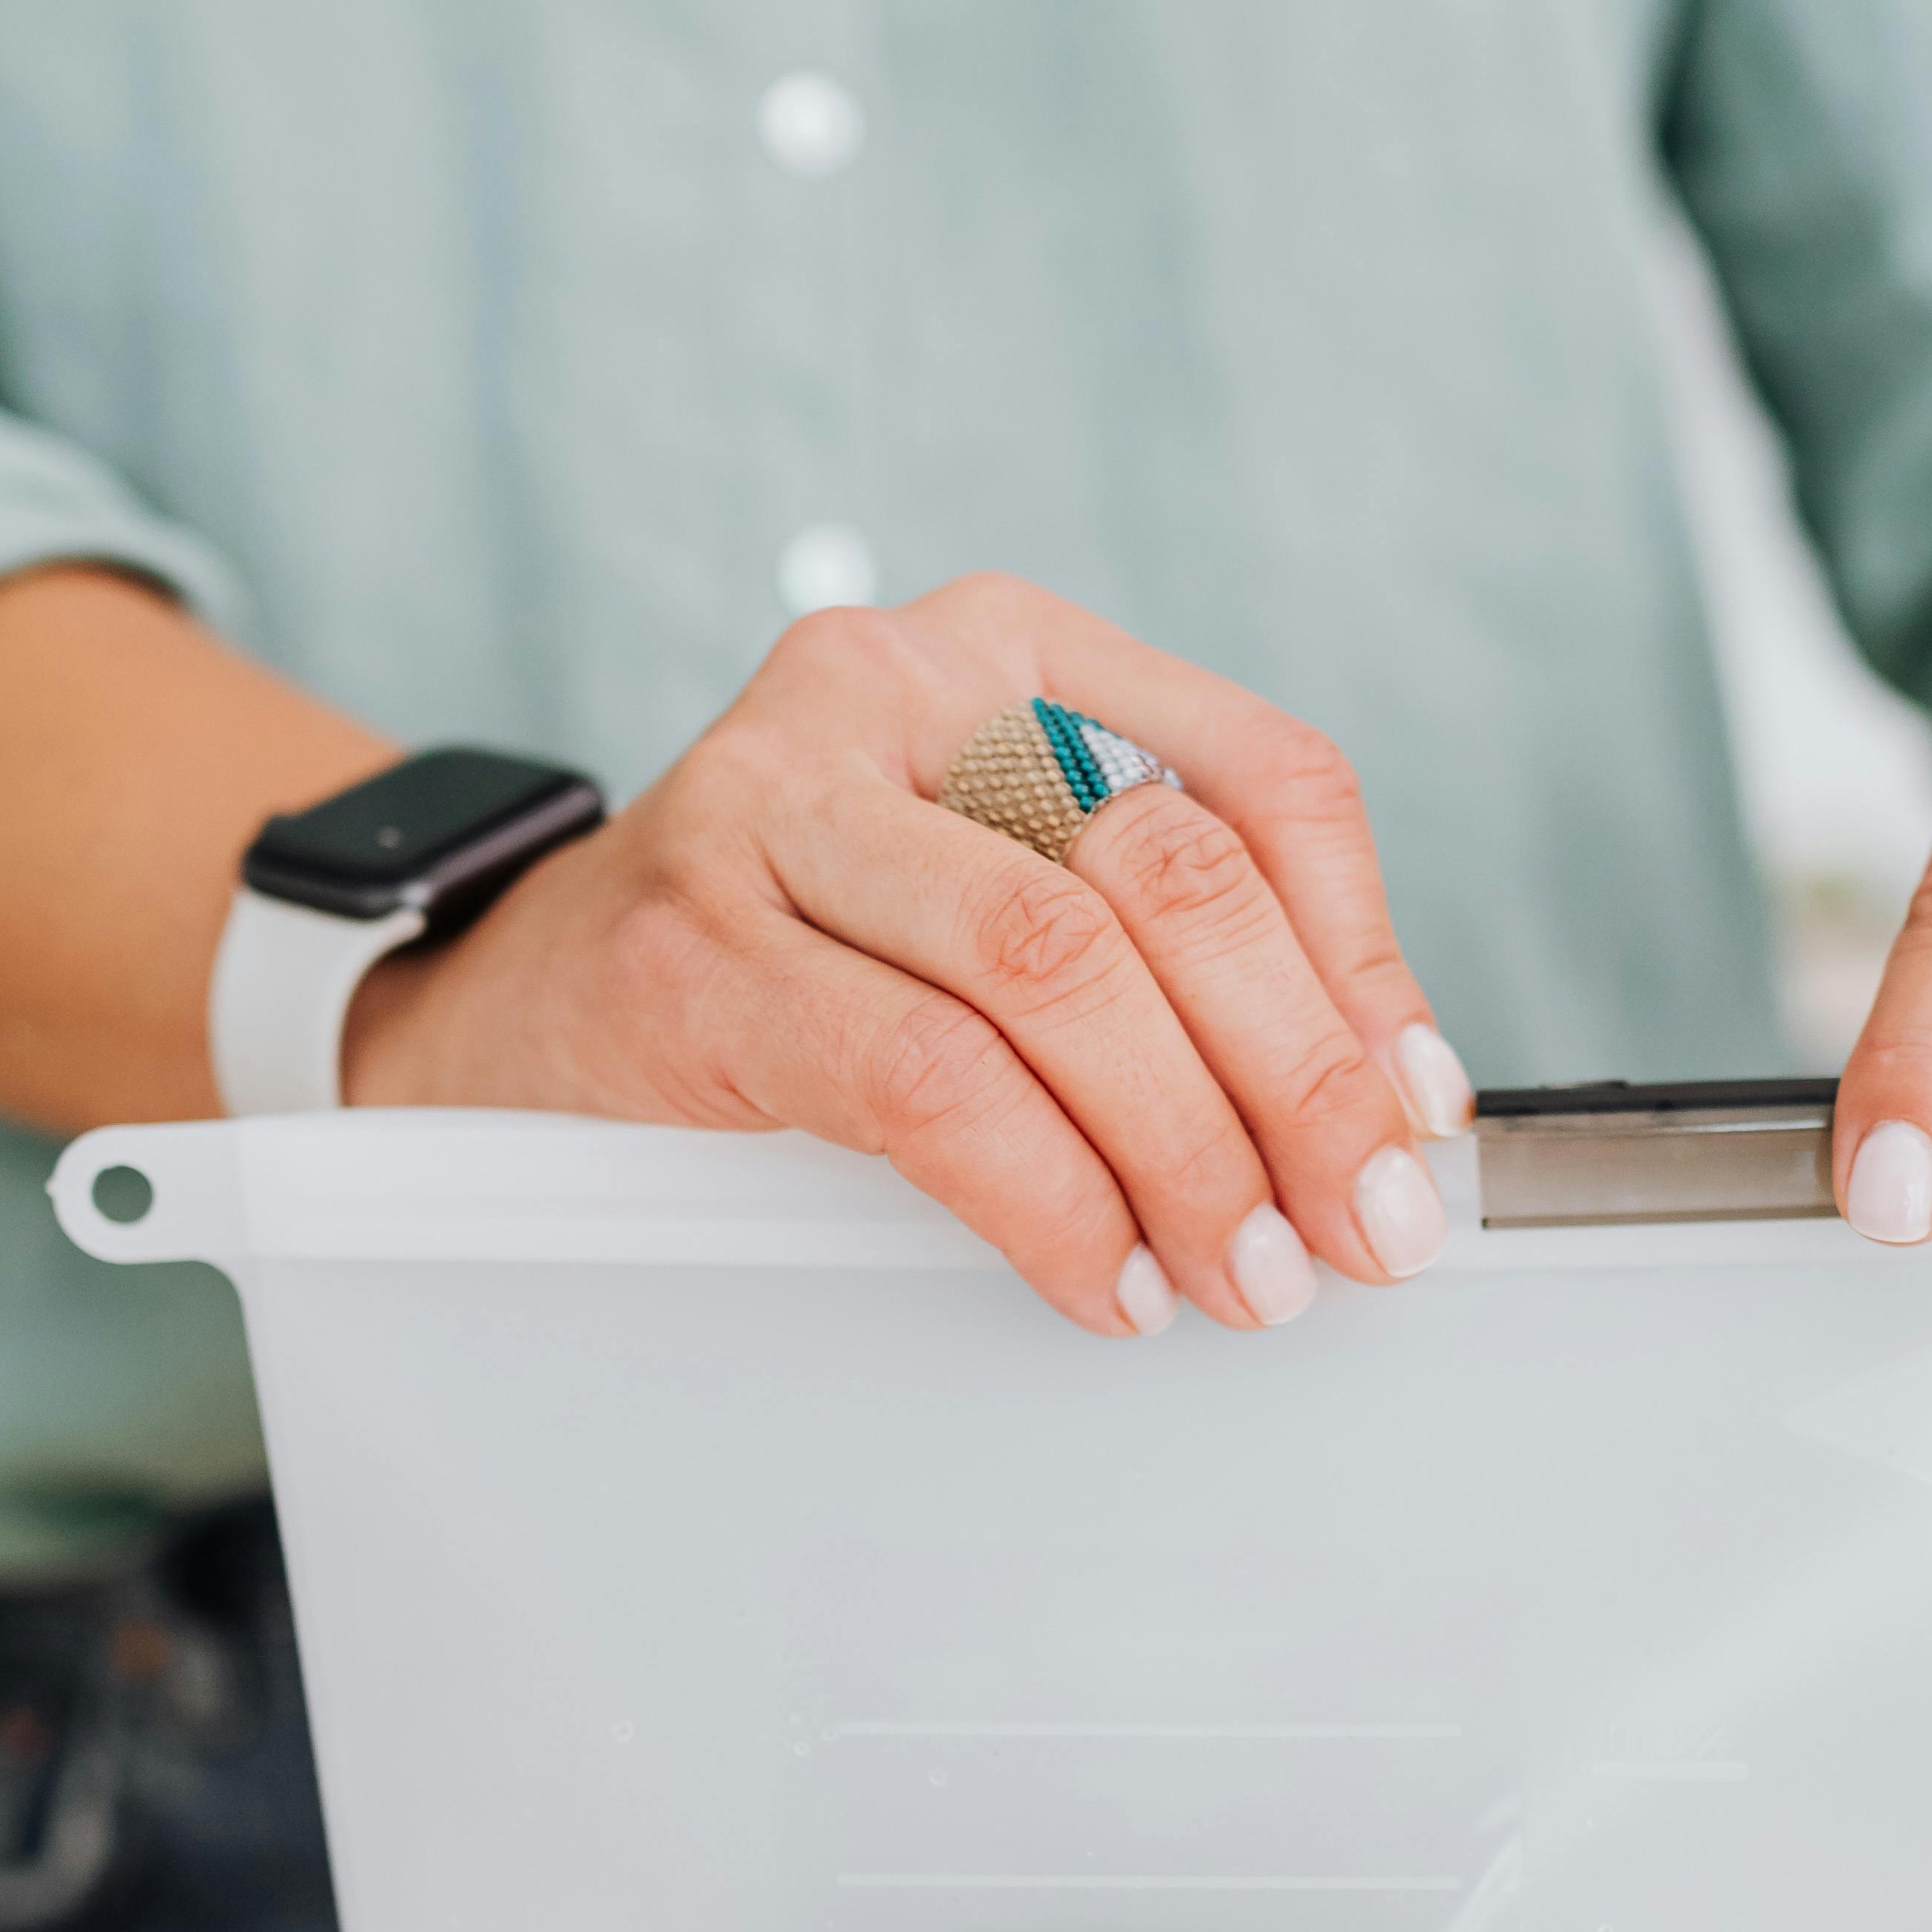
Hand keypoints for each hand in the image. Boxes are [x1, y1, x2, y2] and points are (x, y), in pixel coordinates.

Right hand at [344, 573, 1472, 1335]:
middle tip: (1364, 1233)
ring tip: (1243, 1278)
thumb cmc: (799, 970)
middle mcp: (894, 687)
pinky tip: (1097, 1277)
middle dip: (1300, 1077)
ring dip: (1183, 1153)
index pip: (1262, 778)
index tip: (1420, 1124)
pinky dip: (1043, 1200)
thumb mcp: (993, 911)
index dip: (1366, 963)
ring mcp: (775, 800)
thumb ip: (1165, 969)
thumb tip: (1392, 1113)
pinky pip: (924, 1082)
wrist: (511, 1009)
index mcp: (1008, 653)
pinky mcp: (693, 944)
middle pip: (1170, 872)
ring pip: (1054, 970)